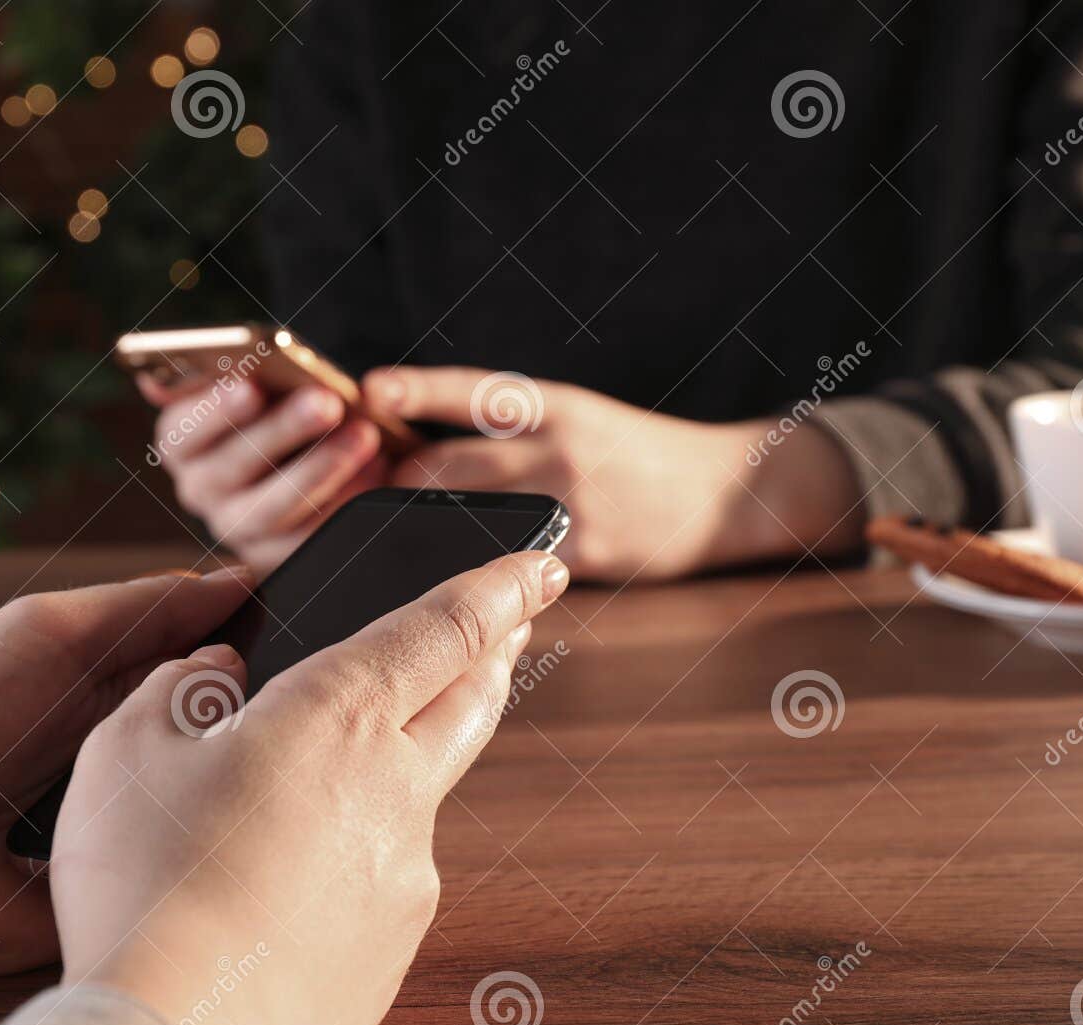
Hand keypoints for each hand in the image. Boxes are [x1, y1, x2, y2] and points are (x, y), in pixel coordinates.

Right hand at [49, 550, 569, 1024]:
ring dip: (411, 756)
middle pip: (473, 700)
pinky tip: (298, 870)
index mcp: (342, 715)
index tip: (541, 564)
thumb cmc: (145, 885)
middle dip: (494, 652)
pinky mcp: (395, 946)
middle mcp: (397, 789)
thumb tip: (217, 679)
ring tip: (348, 758)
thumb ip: (180, 691)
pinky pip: (389, 871)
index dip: (501, 584)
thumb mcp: (126, 752)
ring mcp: (407, 875)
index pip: (449, 625)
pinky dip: (361, 846)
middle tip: (505, 628)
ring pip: (428, 789)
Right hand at [140, 371, 386, 575]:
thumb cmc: (285, 400)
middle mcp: (201, 489)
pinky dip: (342, 506)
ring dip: (320, 470)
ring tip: (364, 434)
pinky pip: (307, 540)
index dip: (214, 410)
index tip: (252, 386)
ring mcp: (238, 528)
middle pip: (230, 469)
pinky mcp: (277, 556)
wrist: (327, 442)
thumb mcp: (259, 377)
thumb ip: (221, 372)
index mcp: (183, 442)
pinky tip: (373, 473)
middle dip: (281, 432)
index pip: (181, 432)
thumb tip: (153, 380)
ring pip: (270, 509)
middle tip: (326, 402)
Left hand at [363, 367, 863, 581]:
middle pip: (455, 461)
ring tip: (385, 531)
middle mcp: (561, 447)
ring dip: (425, 521)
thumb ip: (516, 429)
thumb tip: (427, 443)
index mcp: (558, 406)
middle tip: (354, 490)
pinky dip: (476, 566)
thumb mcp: (581, 419)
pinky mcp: (585, 553)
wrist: (728, 491)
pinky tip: (447, 578)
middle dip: (400, 478)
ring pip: (474, 513)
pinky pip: (512, 562)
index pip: (475, 390)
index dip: (419, 388)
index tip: (370, 387)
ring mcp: (573, 502)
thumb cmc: (639, 454)